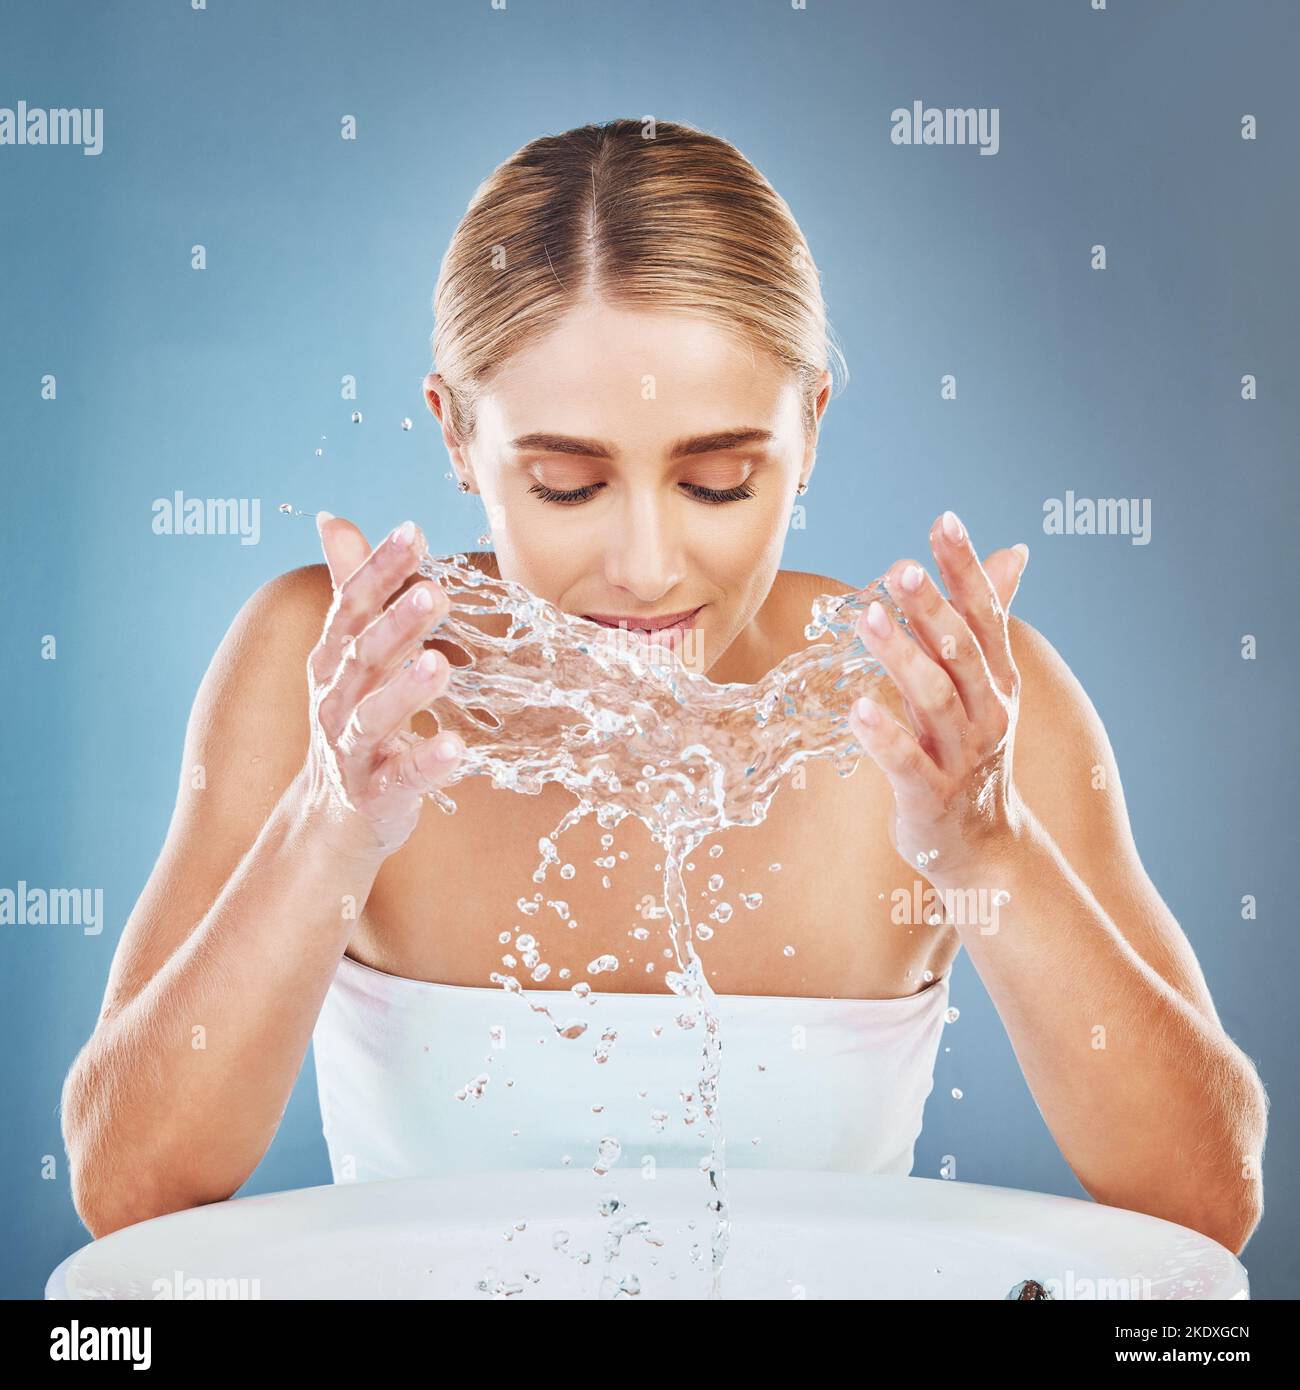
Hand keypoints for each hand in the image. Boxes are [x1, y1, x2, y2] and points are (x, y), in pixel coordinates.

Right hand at [302, 513, 464, 861]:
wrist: (332, 816)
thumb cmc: (352, 721)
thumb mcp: (347, 655)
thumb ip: (347, 589)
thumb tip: (332, 519)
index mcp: (333, 659)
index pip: (351, 605)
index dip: (379, 568)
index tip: (414, 531)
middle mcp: (335, 699)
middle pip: (364, 656)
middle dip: (396, 623)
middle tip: (435, 593)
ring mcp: (351, 750)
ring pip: (373, 716)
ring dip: (406, 690)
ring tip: (441, 664)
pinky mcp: (375, 794)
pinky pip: (401, 778)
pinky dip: (426, 763)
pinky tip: (455, 747)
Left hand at [848, 510, 1028, 881]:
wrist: (983, 847)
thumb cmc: (972, 754)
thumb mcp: (987, 686)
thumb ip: (987, 621)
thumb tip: (1015, 552)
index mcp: (997, 681)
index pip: (986, 614)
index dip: (965, 568)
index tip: (942, 521)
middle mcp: (988, 713)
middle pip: (961, 652)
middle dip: (933, 609)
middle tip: (900, 568)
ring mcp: (961, 756)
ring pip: (935, 700)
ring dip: (902, 658)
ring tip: (868, 619)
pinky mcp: (931, 795)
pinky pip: (907, 761)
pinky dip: (885, 735)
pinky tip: (857, 708)